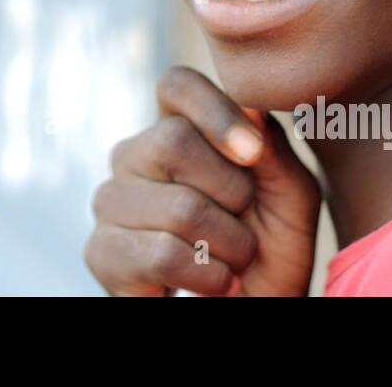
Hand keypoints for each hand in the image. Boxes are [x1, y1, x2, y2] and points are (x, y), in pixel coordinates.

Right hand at [85, 65, 320, 295]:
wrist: (253, 308)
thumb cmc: (270, 249)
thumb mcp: (291, 197)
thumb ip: (272, 149)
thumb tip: (251, 104)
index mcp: (177, 128)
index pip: (176, 84)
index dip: (213, 110)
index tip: (252, 154)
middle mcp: (134, 156)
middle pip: (174, 141)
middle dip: (233, 193)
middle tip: (245, 225)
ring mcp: (111, 201)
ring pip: (180, 207)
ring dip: (230, 247)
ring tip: (231, 262)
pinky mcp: (100, 251)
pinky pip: (162, 255)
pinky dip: (206, 277)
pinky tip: (210, 285)